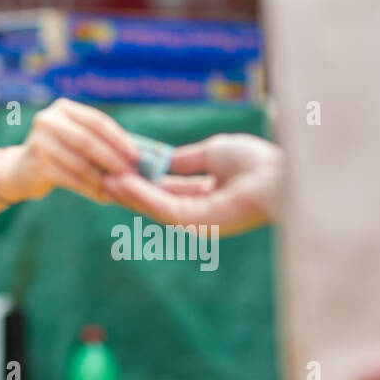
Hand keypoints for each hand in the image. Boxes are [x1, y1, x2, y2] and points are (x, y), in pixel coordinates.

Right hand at [0, 98, 137, 203]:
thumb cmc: (61, 154)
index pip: (97, 121)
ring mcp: (40, 142)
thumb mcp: (76, 139)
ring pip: (81, 163)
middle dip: (113, 160)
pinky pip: (72, 179)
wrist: (22, 170)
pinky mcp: (37, 165)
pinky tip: (104, 197)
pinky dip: (91, 189)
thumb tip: (136, 158)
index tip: (136, 156)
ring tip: (120, 189)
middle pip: (89, 141)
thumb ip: (101, 142)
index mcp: (64, 108)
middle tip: (130, 175)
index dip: (119, 139)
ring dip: (103, 179)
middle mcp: (49, 120)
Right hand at [102, 133, 281, 235]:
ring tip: (104, 177)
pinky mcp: (197, 226)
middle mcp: (201, 211)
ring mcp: (198, 222)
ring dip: (129, 193)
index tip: (120, 167)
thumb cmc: (254, 162)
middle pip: (157, 201)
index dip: (144, 178)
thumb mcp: (211, 153)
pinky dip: (142, 196)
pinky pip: (163, 210)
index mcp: (207, 194)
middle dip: (130, 188)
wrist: (277, 174)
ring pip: (155, 207)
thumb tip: (161, 160)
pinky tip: (123, 182)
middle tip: (102, 174)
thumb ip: (185, 160)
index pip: (168, 188)